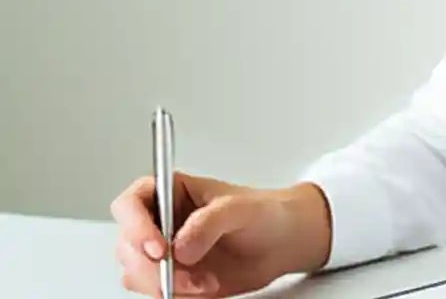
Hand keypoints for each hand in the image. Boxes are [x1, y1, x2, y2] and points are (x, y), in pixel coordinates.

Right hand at [110, 172, 332, 296]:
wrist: (284, 243)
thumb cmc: (265, 214)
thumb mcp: (242, 208)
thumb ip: (210, 222)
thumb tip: (180, 247)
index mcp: (169, 192)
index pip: (129, 204)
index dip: (135, 227)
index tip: (159, 248)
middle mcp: (158, 222)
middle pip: (127, 247)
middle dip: (154, 268)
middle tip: (186, 275)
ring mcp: (163, 252)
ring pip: (137, 274)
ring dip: (168, 285)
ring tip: (207, 282)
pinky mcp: (172, 277)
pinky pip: (158, 293)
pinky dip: (179, 296)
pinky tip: (207, 287)